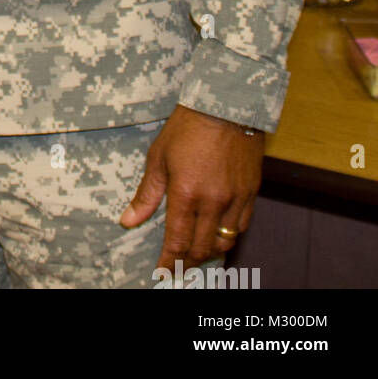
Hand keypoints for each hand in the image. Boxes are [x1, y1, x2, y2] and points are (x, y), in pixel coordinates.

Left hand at [119, 104, 264, 268]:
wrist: (224, 107)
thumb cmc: (186, 129)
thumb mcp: (158, 158)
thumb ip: (146, 195)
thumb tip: (128, 221)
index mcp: (186, 194)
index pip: (178, 241)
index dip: (169, 262)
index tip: (162, 272)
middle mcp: (213, 202)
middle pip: (202, 248)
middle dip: (187, 262)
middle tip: (176, 266)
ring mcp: (235, 200)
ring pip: (225, 242)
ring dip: (209, 252)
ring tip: (195, 253)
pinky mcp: (251, 194)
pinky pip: (241, 227)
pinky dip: (228, 236)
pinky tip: (217, 234)